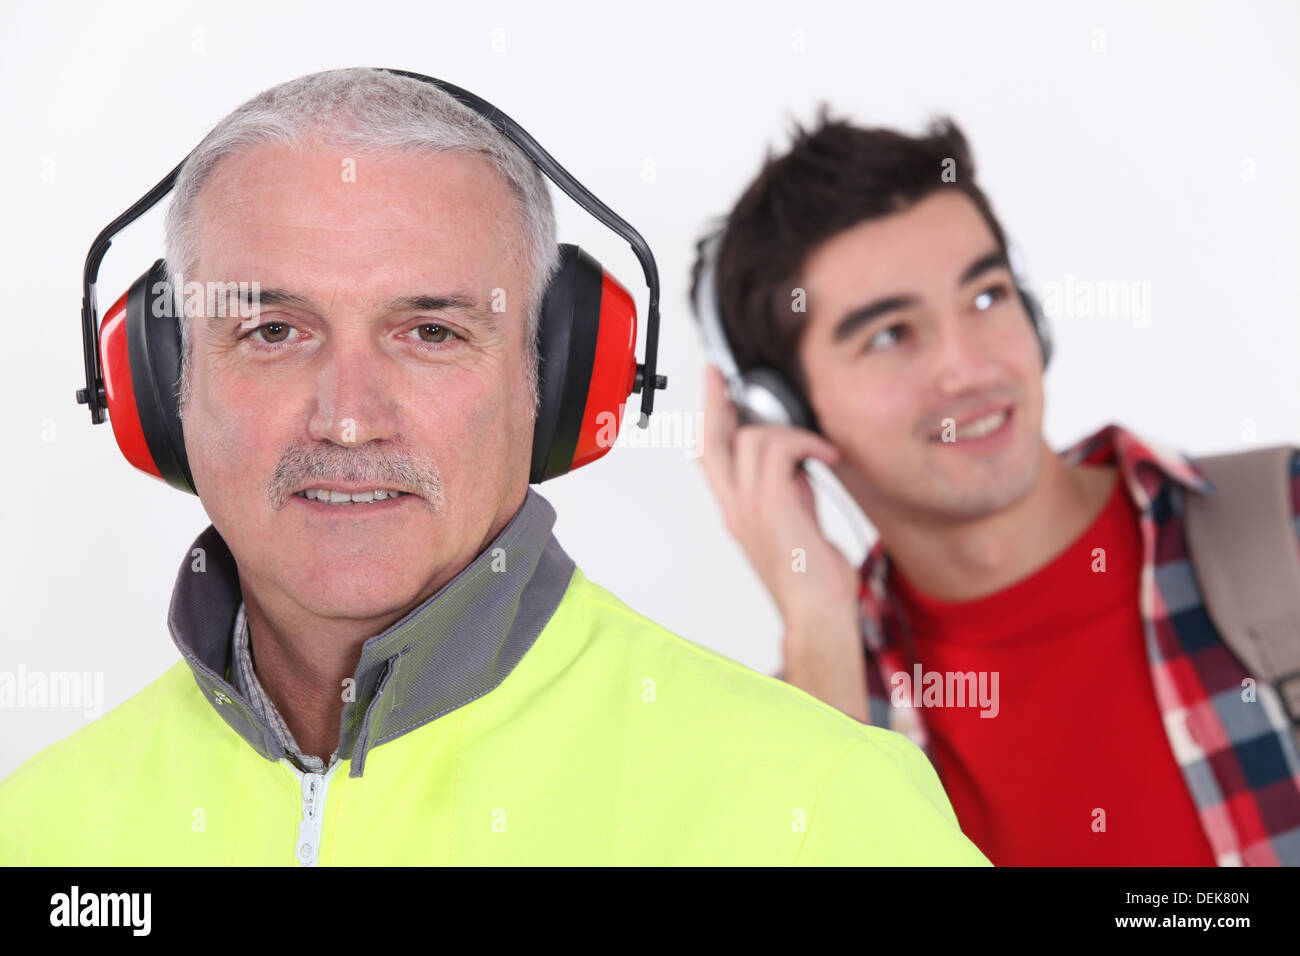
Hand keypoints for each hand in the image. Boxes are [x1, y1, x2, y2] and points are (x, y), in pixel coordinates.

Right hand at [697, 365, 860, 627]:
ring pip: (752, 439)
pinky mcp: (771, 504)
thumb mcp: (798, 523)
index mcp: (738, 511)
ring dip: (790, 432)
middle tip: (718, 376)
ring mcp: (749, 506)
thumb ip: (791, 491)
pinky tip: (826, 456)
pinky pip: (781, 449)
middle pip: (710, 441)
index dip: (708, 420)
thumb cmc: (813, 580)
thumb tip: (798, 462)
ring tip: (818, 449)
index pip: (710, 458)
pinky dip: (806, 443)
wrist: (817, 612)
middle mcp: (736, 507)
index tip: (714, 391)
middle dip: (714, 401)